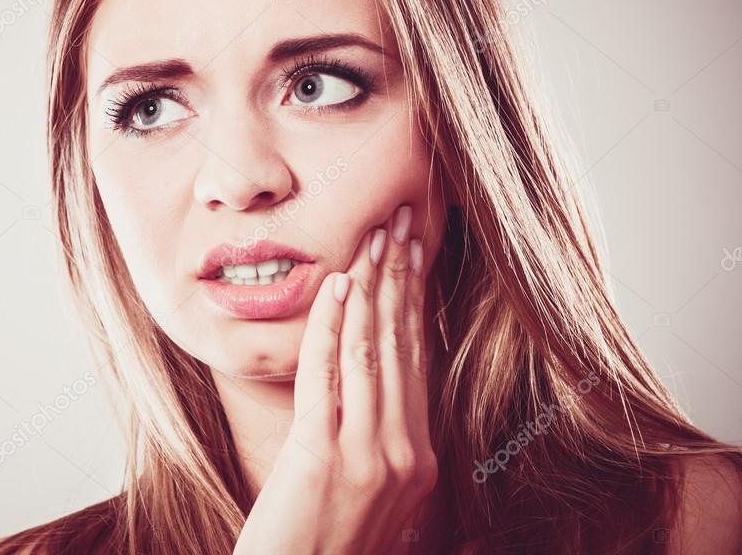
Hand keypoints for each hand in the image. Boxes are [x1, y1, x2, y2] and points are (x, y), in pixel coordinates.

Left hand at [233, 204, 436, 554]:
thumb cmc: (328, 550)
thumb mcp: (373, 499)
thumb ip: (382, 447)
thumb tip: (378, 394)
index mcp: (419, 459)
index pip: (418, 361)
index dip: (417, 302)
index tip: (416, 253)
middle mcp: (404, 452)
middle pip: (403, 346)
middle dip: (403, 276)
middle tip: (404, 219)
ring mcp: (368, 455)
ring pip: (373, 352)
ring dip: (373, 286)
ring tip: (376, 235)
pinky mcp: (322, 457)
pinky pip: (329, 376)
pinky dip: (334, 325)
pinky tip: (340, 286)